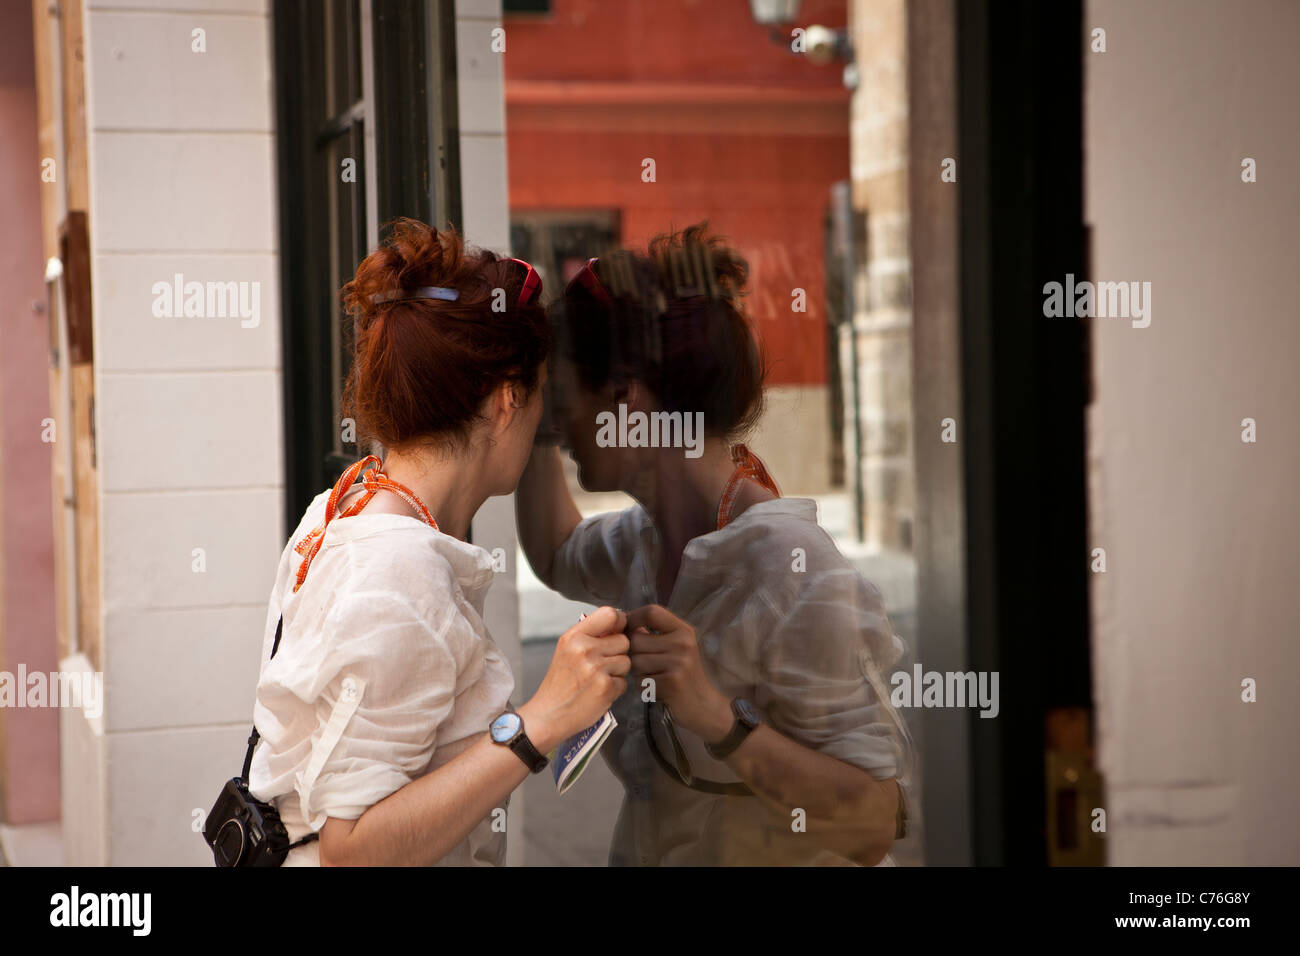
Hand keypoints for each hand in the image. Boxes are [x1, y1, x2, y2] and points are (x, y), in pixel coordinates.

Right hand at [522, 606, 629, 748]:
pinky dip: (615, 689)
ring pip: (626, 661)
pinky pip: (624, 681)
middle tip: (600, 665)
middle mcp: (584, 649)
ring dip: (617, 672)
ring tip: (597, 679)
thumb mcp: (567, 650)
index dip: (619, 622)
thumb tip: (625, 623)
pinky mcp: (605, 687)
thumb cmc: (560, 683)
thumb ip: (591, 635)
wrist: (548, 715)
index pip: (610, 614)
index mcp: (574, 636)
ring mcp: (596, 669)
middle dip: (617, 653)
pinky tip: (598, 692)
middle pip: (623, 640)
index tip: (616, 632)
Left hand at [626, 604, 732, 743]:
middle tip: (646, 664)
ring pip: (635, 660)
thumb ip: (654, 633)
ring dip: (638, 672)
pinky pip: (640, 679)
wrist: (703, 705)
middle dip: (633, 653)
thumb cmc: (685, 675)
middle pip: (636, 639)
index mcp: (683, 630)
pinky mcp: (671, 682)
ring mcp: (678, 662)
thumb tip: (622, 621)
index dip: (632, 618)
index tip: (626, 629)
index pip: (651, 611)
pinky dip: (644, 686)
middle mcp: (682, 643)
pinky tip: (657, 688)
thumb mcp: (677, 647)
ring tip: (654, 676)